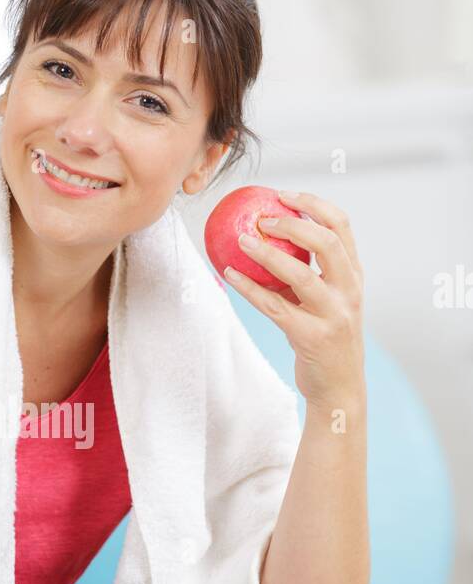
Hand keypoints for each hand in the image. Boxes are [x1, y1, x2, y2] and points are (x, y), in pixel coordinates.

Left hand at [223, 189, 365, 410]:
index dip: (314, 204)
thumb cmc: (325, 339)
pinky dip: (248, 288)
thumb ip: (309, 274)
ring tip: (241, 240)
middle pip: (326, 242)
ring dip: (266, 254)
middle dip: (293, 223)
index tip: (285, 195)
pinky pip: (273, 306)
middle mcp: (349, 292)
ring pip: (299, 274)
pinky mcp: (311, 338)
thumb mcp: (327, 302)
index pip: (342, 227)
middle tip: (262, 217)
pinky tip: (229, 275)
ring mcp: (333, 315)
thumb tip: (266, 239)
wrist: (339, 388)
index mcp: (354, 276)